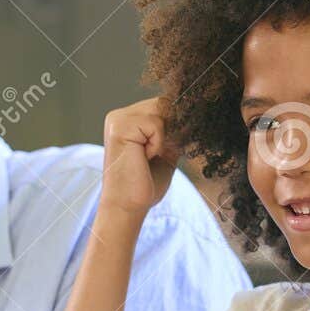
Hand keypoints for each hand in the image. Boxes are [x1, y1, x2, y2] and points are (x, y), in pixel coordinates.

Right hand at [99, 98, 177, 215]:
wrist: (128, 206)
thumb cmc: (144, 183)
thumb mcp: (165, 151)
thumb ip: (173, 131)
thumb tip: (191, 113)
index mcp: (127, 120)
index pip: (161, 105)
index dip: (174, 123)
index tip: (169, 147)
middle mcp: (119, 116)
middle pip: (162, 103)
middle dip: (171, 128)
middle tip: (157, 154)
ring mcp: (118, 119)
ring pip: (161, 110)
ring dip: (163, 137)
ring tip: (148, 157)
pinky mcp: (121, 127)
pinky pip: (155, 124)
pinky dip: (157, 143)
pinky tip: (144, 157)